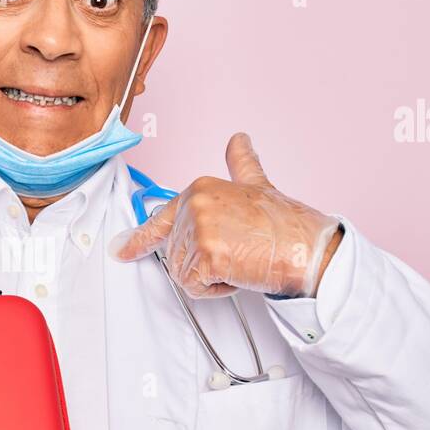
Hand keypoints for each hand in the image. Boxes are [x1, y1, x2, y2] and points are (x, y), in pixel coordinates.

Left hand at [109, 133, 342, 297]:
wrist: (309, 247)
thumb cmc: (287, 224)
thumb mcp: (258, 186)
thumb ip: (241, 165)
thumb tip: (238, 140)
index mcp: (200, 188)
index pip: (160, 218)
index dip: (139, 238)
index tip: (120, 250)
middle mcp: (194, 205)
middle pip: (174, 254)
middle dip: (201, 263)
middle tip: (236, 252)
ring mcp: (199, 230)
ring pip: (182, 273)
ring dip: (209, 277)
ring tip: (240, 260)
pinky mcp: (206, 256)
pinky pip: (194, 286)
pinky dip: (216, 289)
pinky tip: (238, 273)